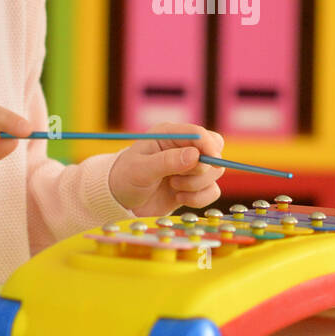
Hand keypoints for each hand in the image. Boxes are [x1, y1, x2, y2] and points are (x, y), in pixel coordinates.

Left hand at [107, 122, 225, 217]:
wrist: (120, 201)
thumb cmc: (125, 178)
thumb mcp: (141, 169)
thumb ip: (167, 161)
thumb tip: (195, 155)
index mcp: (170, 135)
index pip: (200, 134)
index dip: (209, 146)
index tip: (209, 161)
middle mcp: (183, 149)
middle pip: (214, 152)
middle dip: (202, 169)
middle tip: (177, 179)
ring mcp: (190, 168)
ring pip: (215, 174)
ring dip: (196, 185)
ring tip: (173, 187)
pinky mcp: (193, 187)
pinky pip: (212, 191)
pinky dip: (199, 198)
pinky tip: (179, 198)